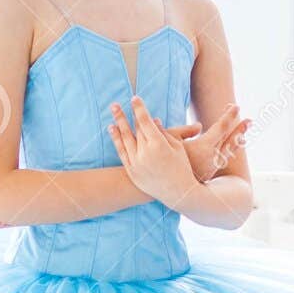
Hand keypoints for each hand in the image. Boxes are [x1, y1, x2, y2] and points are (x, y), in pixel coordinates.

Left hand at [109, 95, 200, 209]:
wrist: (178, 194)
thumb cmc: (182, 168)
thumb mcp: (178, 148)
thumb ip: (165, 133)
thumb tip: (154, 120)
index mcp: (159, 145)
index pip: (146, 122)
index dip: (139, 109)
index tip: (134, 98)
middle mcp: (146, 153)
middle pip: (135, 129)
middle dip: (127, 115)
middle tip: (117, 103)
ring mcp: (137, 163)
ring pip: (125, 139)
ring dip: (118, 123)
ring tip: (113, 110)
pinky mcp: (132, 171)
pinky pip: (122, 152)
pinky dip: (116, 139)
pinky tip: (112, 128)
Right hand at [164, 103, 249, 181]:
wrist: (166, 188)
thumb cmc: (163, 161)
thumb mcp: (170, 140)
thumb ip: (184, 130)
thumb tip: (199, 125)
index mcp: (203, 146)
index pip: (221, 127)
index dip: (229, 116)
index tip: (236, 106)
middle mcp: (211, 157)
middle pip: (229, 139)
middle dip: (239, 128)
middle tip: (250, 120)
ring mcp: (211, 167)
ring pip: (228, 151)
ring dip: (237, 142)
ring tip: (244, 137)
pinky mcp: (208, 174)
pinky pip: (222, 160)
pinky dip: (229, 153)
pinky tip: (231, 151)